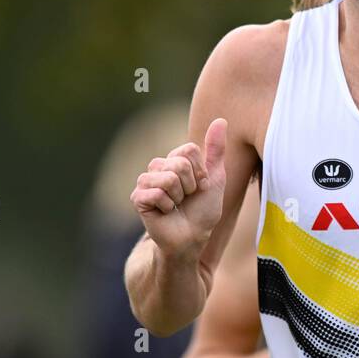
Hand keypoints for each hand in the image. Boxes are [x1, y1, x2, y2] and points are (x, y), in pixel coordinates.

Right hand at [130, 118, 228, 258]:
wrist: (192, 237)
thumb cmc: (203, 210)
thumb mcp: (216, 177)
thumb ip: (216, 149)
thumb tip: (221, 120)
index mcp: (175, 160)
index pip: (189, 150)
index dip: (200, 171)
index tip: (200, 186)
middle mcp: (158, 167)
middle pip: (179, 163)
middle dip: (191, 185)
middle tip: (187, 198)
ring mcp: (145, 182)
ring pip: (168, 177)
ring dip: (179, 196)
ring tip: (176, 205)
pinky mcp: (137, 198)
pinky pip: (155, 193)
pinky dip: (167, 206)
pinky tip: (165, 212)